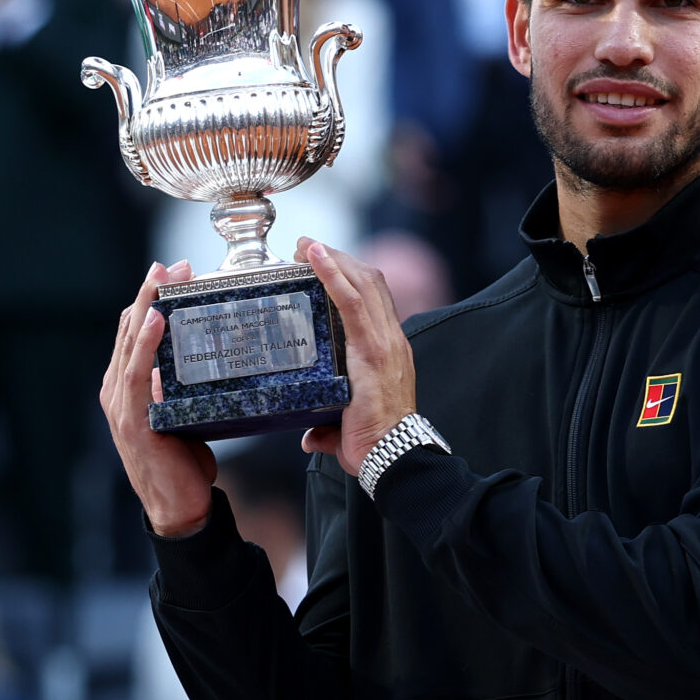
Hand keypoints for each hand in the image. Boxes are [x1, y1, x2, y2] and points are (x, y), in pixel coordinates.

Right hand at [101, 261, 218, 537]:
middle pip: (129, 330)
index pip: (134, 331)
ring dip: (146, 307)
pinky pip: (135, 376)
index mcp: (128, 386)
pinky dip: (145, 345)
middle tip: (173, 264)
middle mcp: (117, 391)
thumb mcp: (185, 413)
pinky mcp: (132, 422)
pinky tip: (157, 321)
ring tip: (163, 278)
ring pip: (130, 345)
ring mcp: (121, 405)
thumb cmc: (186, 462)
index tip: (173, 271)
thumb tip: (213, 356)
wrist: (181, 508)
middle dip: (149, 293)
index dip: (149, 298)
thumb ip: (185, 386)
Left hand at [295, 239, 416, 474]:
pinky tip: (315, 257)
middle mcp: (391, 340)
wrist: (393, 456)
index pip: (374, 300)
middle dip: (340, 258)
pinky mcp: (372, 350)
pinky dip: (333, 274)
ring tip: (306, 244)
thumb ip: (327, 427)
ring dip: (334, 258)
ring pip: (362, 284)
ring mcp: (384, 342)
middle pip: (369, 282)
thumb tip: (309, 439)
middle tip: (307, 246)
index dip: (352, 276)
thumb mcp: (347, 426)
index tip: (325, 261)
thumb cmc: (374, 444)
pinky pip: (351, 302)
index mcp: (389, 351)